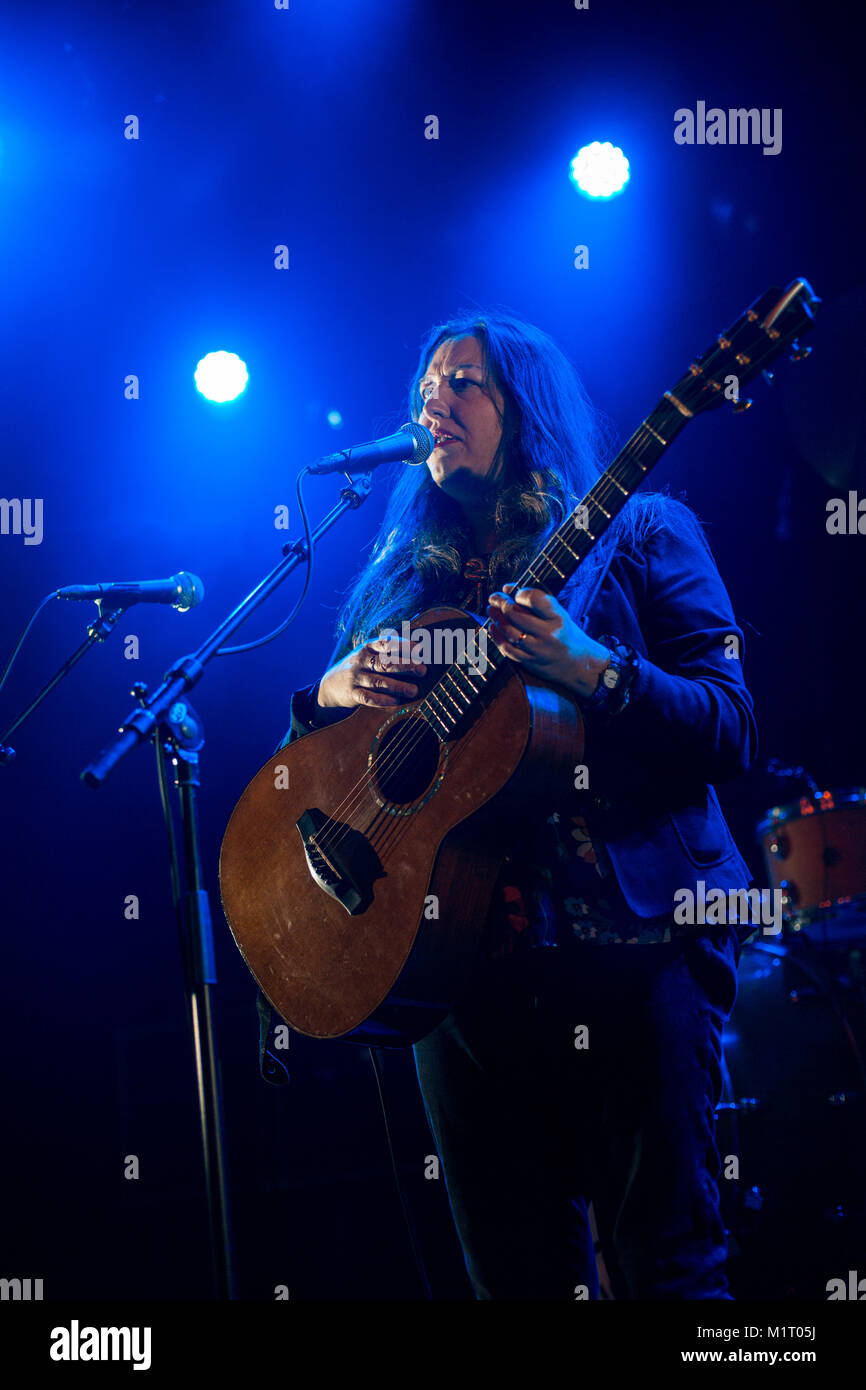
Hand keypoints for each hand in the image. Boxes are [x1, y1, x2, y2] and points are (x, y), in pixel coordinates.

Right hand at [317, 635, 426, 708]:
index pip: (386, 643)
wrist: (328, 686)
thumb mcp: (367, 655)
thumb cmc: (357, 668)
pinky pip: (369, 698)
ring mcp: (356, 678)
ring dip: (398, 686)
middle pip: (385, 663)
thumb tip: (416, 652)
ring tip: (414, 690)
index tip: (419, 648)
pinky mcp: (352, 694)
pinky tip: (396, 701)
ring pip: (379, 681)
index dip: (403, 645)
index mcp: (367, 648)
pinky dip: (383, 700)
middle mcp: (361, 661)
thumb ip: (386, 652)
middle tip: (422, 670)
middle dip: (405, 666)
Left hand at [487, 585, 609, 698]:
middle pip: (515, 614)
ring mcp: (538, 650)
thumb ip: (535, 601)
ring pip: (509, 631)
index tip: (514, 591)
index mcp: (558, 618)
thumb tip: (507, 589)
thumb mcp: (558, 614)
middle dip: (500, 603)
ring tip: (491, 609)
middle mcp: (548, 634)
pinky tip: (492, 627)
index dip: (519, 592)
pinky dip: (496, 636)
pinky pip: (507, 648)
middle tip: (494, 597)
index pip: (534, 598)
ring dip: (496, 618)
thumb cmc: (564, 633)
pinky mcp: (529, 662)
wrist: (577, 663)